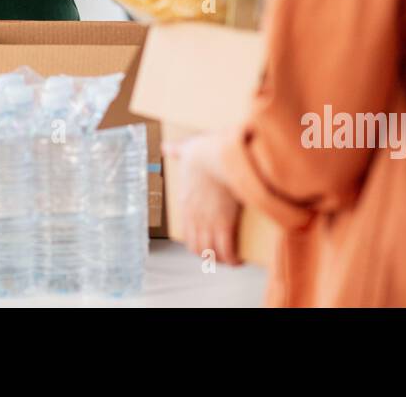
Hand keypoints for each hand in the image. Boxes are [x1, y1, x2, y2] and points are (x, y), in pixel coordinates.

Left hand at [164, 133, 242, 265]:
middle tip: (222, 254)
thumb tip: (165, 146)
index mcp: (186, 203)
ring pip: (210, 253)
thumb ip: (177, 150)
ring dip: (221, 259)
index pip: (187, 233)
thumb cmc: (205, 151)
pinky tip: (240, 259)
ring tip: (232, 259)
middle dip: (209, 255)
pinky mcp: (224, 223)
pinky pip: (227, 251)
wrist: (219, 156)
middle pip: (198, 248)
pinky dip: (233, 259)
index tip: (208, 244)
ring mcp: (208, 222)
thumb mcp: (187, 150)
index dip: (198, 242)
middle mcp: (194, 217)